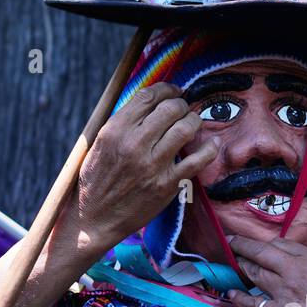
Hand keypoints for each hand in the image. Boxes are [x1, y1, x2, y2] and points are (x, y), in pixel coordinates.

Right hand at [65, 83, 218, 256]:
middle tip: (184, 110)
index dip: (166, 89)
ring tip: (194, 124)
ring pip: (185, 129)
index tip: (174, 91)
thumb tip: (150, 102)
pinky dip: (209, 149)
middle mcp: (134, 144)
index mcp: (114, 130)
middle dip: (182, 105)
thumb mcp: (100, 143)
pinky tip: (212, 144)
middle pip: (170, 109)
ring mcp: (152, 165)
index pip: (148, 97)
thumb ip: (123, 123)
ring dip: (195, 121)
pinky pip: (197, 160)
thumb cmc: (96, 180)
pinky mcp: (167, 185)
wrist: (94, 218)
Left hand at [224, 236, 306, 306]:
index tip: (259, 244)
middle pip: (261, 252)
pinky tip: (232, 294)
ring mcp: (283, 292)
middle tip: (232, 242)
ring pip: (254, 273)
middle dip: (243, 246)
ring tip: (235, 263)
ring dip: (242, 267)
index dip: (266, 244)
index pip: (281, 244)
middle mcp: (294, 271)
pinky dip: (239, 297)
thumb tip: (301, 268)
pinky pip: (251, 303)